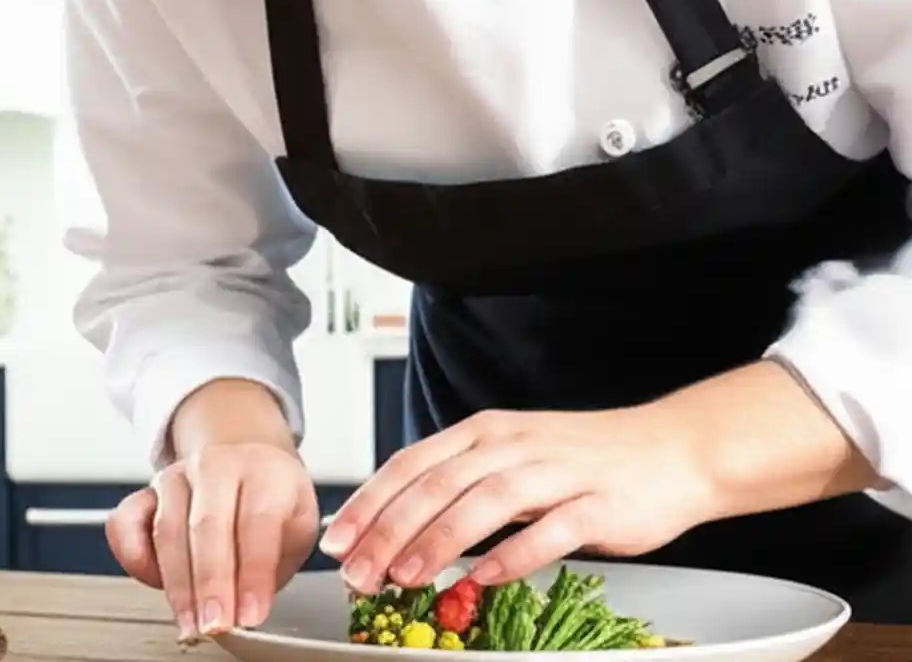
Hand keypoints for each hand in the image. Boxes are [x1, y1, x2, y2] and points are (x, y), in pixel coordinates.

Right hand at [105, 380, 318, 640]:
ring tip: (192, 622)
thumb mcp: (295, 530)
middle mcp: (217, 465)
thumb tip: (248, 607)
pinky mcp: (145, 492)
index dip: (253, 572)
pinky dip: (132, 556)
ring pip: (167, 529)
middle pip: (207, 524)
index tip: (250, 614)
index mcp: (264, 470)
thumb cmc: (274, 504)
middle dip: (210, 582)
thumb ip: (273, 564)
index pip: (258, 520)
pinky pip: (125, 523)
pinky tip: (152, 582)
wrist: (249, 464)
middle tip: (216, 625)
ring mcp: (177, 476)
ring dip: (177, 584)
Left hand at [319, 361, 877, 593]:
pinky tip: (481, 579)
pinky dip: (511, 554)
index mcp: (485, 431)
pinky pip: (549, 531)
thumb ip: (459, 482)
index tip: (336, 539)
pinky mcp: (598, 504)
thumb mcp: (512, 454)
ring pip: (484, 502)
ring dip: (438, 540)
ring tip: (404, 576)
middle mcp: (514, 445)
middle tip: (359, 571)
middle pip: (438, 484)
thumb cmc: (585, 458)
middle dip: (389, 529)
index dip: (370, 501)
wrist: (674, 448)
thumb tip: (395, 521)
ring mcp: (557, 473)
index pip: (413, 463)